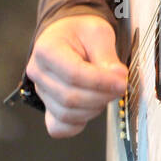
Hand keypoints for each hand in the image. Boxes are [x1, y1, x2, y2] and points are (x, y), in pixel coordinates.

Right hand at [26, 15, 128, 138]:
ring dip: (94, 108)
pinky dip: (78, 124)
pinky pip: (59, 127)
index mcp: (46, 50)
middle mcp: (38, 73)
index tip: (122, 82)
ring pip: (67, 114)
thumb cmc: (81, 32)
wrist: (68, 35)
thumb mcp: (98, 32)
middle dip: (101, 96)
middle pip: (70, 97)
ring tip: (107, 92)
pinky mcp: (48, 107)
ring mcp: (41, 92)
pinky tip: (92, 108)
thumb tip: (118, 78)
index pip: (73, 74)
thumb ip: (107, 56)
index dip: (101, 82)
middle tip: (120, 87)